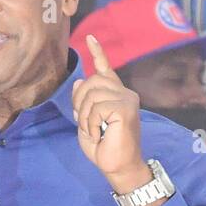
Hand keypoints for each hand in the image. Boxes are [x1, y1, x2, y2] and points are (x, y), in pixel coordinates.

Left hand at [71, 34, 144, 181]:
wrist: (118, 167)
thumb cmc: (104, 148)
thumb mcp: (87, 122)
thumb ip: (84, 102)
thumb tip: (80, 81)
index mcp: (116, 95)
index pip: (105, 69)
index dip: (97, 53)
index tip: (89, 38)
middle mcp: (124, 93)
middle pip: (90, 81)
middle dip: (79, 102)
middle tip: (85, 124)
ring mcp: (127, 99)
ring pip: (91, 94)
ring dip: (85, 116)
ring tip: (94, 131)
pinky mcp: (125, 108)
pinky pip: (97, 107)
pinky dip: (91, 122)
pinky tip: (99, 133)